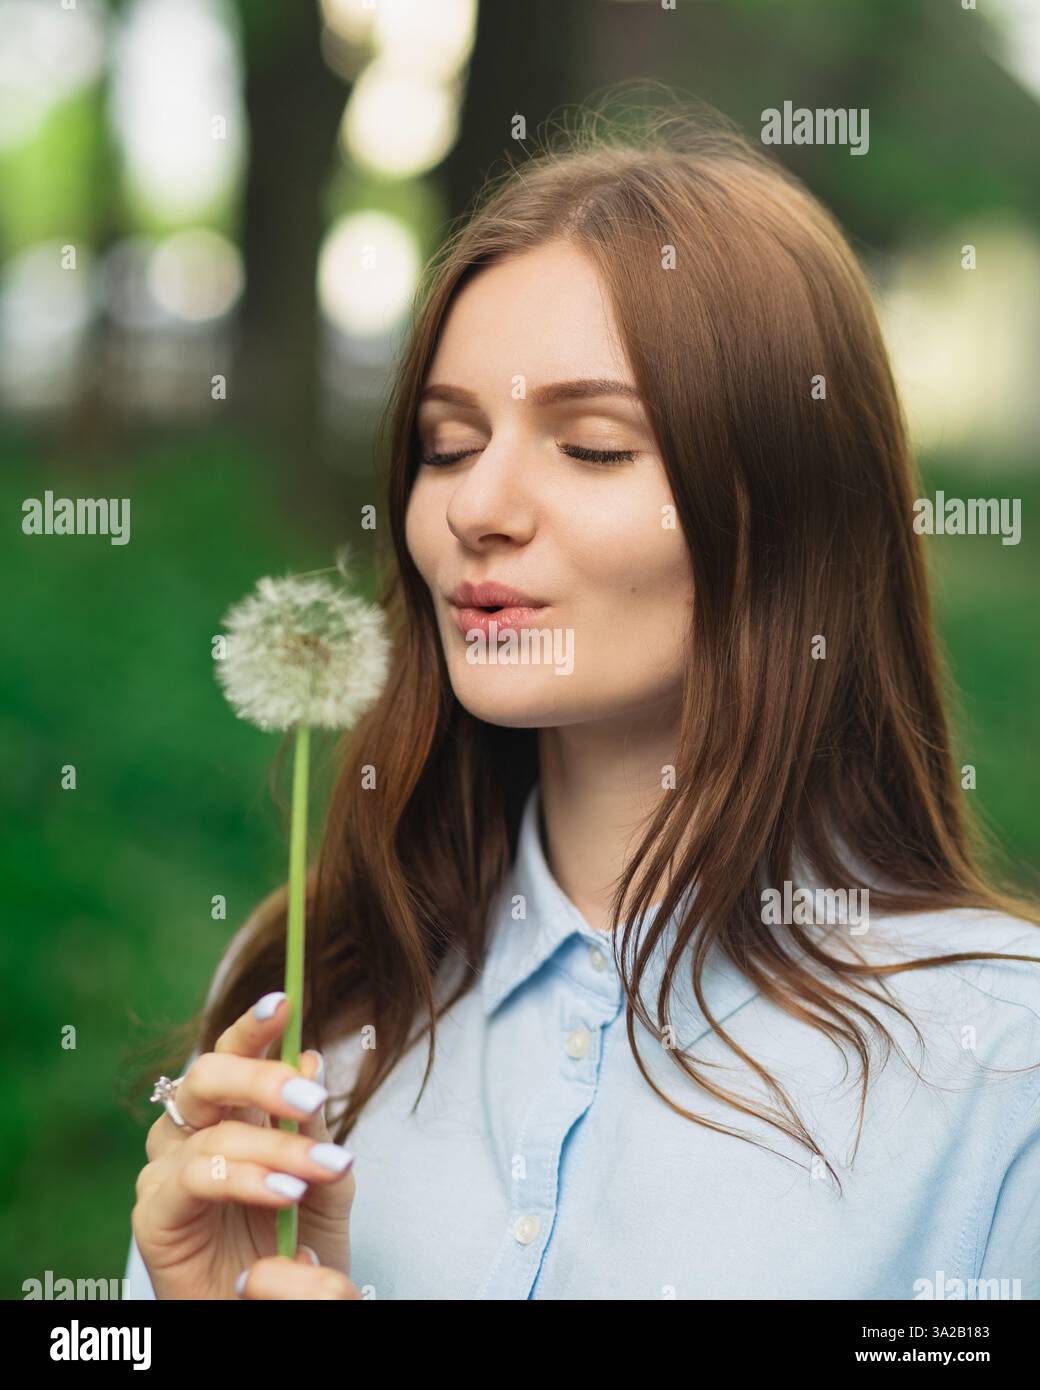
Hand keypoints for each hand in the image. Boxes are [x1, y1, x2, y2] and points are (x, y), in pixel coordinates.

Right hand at [132, 993, 356, 1298]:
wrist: (280, 1310)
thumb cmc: (298, 1242)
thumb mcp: (326, 1179)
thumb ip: (314, 1125)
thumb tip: (311, 1058)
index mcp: (230, 1110)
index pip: (233, 1053)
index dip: (253, 1026)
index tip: (285, 1002)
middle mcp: (190, 1131)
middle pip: (206, 1077)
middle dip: (261, 1079)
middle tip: (312, 1099)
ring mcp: (168, 1171)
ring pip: (211, 1132)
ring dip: (273, 1148)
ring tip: (322, 1171)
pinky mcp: (155, 1215)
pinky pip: (194, 1180)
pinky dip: (242, 1180)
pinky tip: (284, 1193)